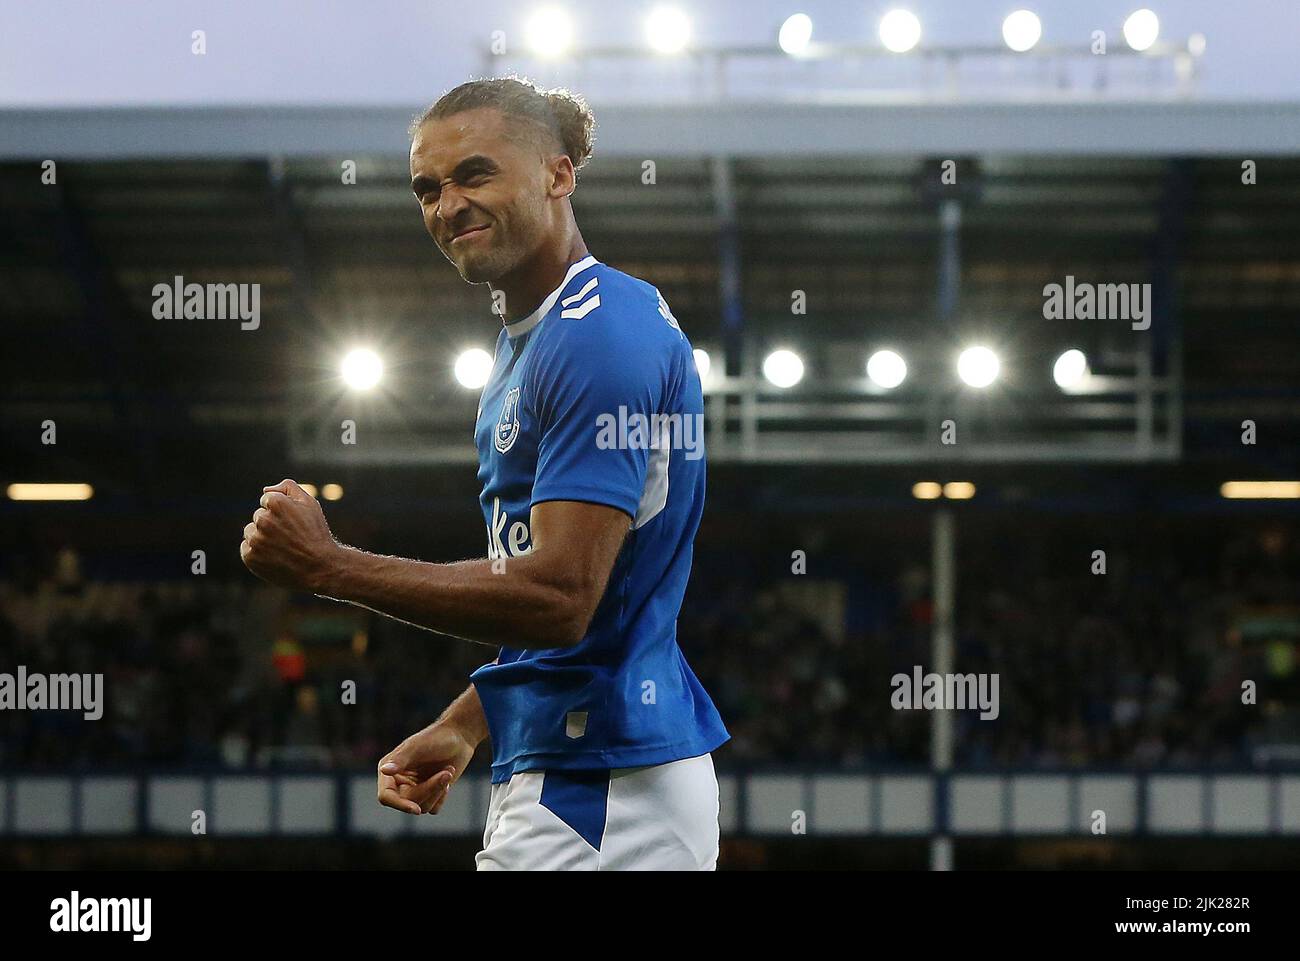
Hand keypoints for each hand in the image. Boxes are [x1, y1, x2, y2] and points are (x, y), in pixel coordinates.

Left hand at [240, 478, 341, 592]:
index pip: (266, 500)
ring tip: (282, 548)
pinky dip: (257, 552)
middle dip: (271, 524)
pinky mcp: (250, 557)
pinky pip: (247, 548)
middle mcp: (263, 519)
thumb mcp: (310, 504)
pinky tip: (274, 557)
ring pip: (251, 532)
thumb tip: (266, 490)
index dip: (281, 511)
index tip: (292, 523)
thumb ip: (288, 488)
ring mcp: (256, 539)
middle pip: (258, 516)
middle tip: (290, 537)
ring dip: (262, 537)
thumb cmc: (316, 534)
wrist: (319, 568)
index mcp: (276, 503)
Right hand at [377, 724, 476, 814]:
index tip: (416, 810)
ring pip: (423, 807)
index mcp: (389, 772)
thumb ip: (400, 760)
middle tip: (446, 773)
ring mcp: (415, 790)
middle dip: (430, 789)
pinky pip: (434, 808)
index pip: (386, 796)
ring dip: (439, 790)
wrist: (459, 737)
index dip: (399, 805)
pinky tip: (447, 776)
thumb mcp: (417, 747)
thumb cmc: (436, 738)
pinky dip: (443, 795)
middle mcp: (399, 783)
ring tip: (448, 771)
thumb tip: (384, 770)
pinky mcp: (429, 795)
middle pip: (409, 802)